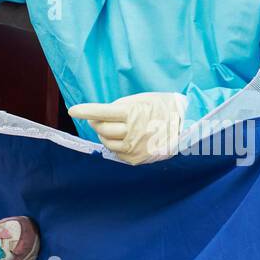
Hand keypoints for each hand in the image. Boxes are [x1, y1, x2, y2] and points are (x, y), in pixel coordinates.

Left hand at [68, 92, 187, 164]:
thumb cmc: (161, 108)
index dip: (85, 111)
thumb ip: (119, 107)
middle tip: (99, 117)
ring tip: (114, 128)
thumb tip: (100, 116)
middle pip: (101, 128)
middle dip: (96, 122)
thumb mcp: (141, 100)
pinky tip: (124, 138)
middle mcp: (132, 132)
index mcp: (133, 113)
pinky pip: (116, 152)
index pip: (102, 112)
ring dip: (104, 134)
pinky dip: (115, 144)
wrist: (186, 127)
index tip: (73, 110)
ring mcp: (134, 147)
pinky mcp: (136, 159)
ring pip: (106, 142)